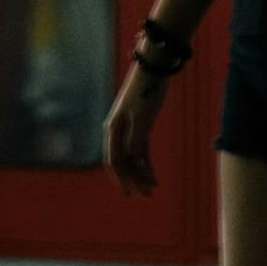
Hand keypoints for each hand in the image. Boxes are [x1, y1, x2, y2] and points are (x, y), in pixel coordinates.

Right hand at [103, 59, 170, 194]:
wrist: (153, 70)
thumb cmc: (146, 92)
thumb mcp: (142, 118)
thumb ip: (136, 140)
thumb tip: (133, 161)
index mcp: (113, 128)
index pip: (114, 160)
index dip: (122, 178)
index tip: (130, 193)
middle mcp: (118, 130)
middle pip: (122, 161)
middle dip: (132, 179)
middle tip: (145, 195)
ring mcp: (129, 128)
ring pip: (132, 157)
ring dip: (140, 173)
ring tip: (152, 188)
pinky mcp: (140, 126)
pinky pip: (140, 150)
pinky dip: (146, 163)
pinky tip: (153, 175)